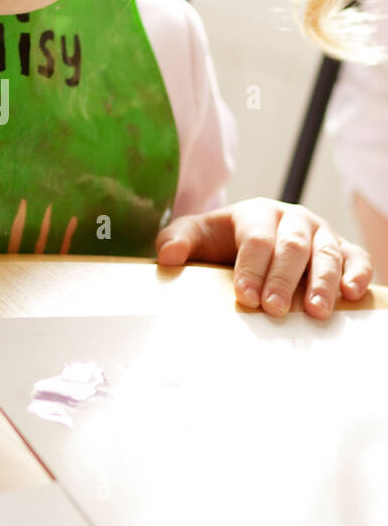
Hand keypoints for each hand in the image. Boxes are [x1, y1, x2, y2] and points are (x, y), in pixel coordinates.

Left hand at [155, 197, 371, 317]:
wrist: (247, 239)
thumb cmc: (220, 242)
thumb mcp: (195, 237)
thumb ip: (177, 241)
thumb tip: (167, 256)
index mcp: (256, 214)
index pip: (256, 239)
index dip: (251, 267)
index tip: (245, 296)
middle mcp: (292, 220)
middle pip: (292, 247)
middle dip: (283, 278)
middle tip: (274, 308)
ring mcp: (320, 234)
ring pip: (326, 253)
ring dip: (323, 282)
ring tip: (316, 311)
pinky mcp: (342, 249)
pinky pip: (356, 257)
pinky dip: (358, 273)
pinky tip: (351, 294)